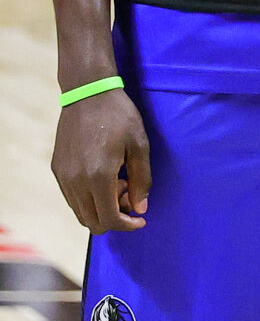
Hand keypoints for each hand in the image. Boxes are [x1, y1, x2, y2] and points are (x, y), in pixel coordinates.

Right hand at [52, 89, 150, 233]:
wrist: (88, 95)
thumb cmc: (120, 117)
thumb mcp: (140, 146)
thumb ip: (141, 180)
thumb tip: (140, 209)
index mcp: (98, 176)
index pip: (108, 219)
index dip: (127, 225)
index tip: (141, 219)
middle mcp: (75, 181)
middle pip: (91, 222)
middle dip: (115, 218)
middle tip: (131, 196)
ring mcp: (63, 176)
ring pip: (80, 212)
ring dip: (101, 209)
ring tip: (119, 185)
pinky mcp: (57, 169)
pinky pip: (72, 198)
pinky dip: (89, 199)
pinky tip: (105, 179)